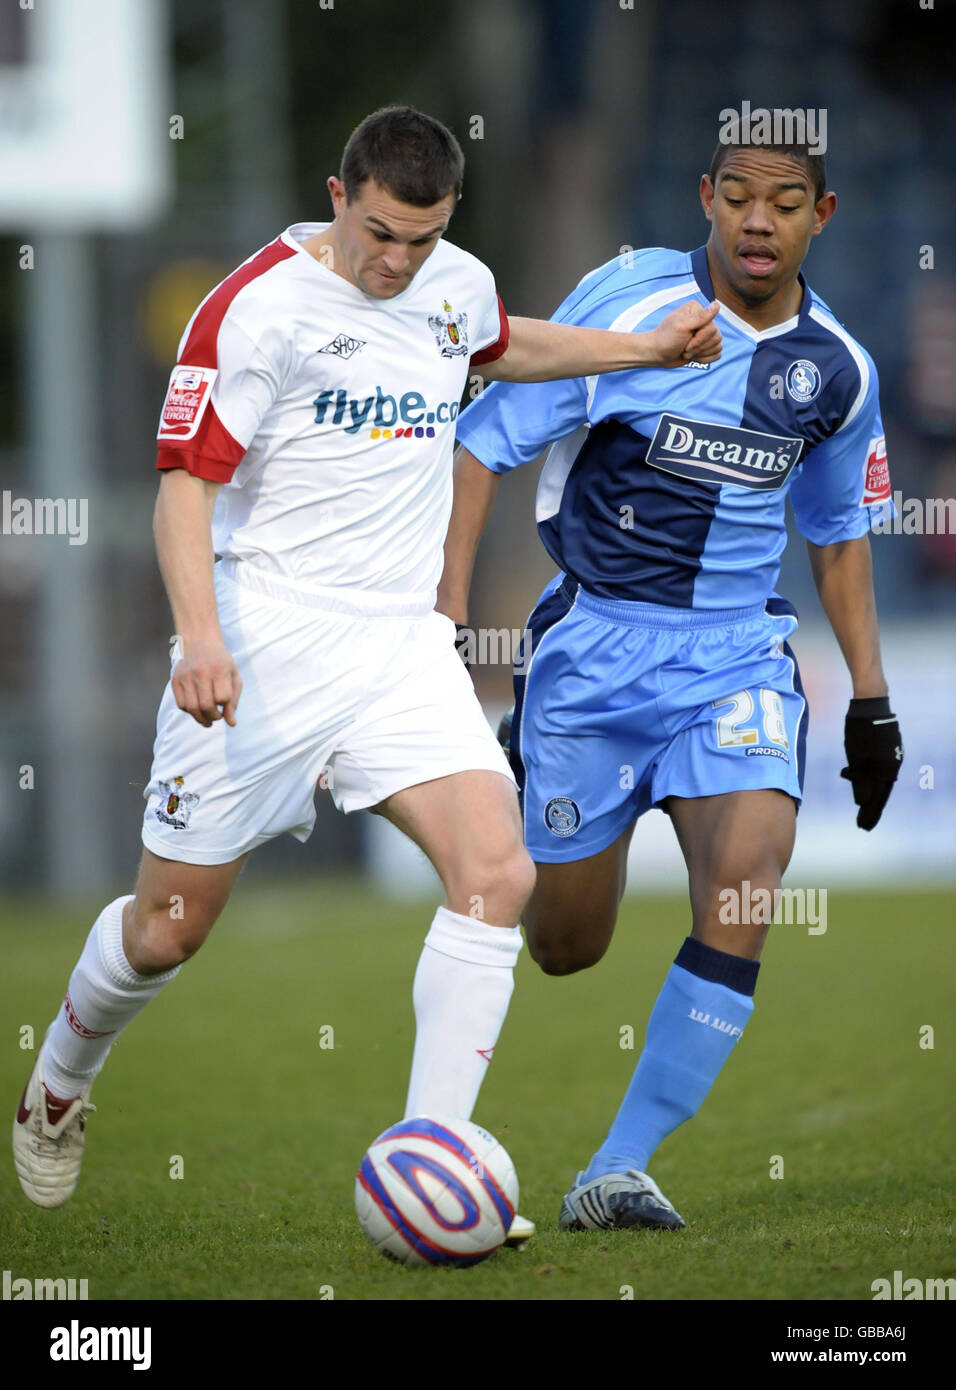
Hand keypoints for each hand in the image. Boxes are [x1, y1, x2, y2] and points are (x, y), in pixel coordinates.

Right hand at [172, 636, 241, 727]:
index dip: (225, 707)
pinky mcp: (175, 679)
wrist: (200, 641)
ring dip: (201, 719)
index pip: (222, 698)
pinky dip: (189, 711)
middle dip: (213, 717)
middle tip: (216, 717)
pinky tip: (196, 709)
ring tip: (207, 720)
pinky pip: (181, 704)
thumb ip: (234, 700)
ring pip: (191, 708)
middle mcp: (200, 672)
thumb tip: (231, 724)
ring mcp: (186, 676)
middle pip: (206, 705)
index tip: (225, 707)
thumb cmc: (221, 662)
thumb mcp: (233, 676)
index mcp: (219, 670)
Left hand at [650, 300, 721, 367]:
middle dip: (699, 347)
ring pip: (718, 346)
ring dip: (701, 353)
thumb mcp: (681, 326)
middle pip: (717, 337)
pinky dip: (706, 359)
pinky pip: (717, 354)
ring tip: (687, 352)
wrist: (657, 354)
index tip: (685, 341)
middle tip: (684, 348)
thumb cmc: (665, 339)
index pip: (712, 328)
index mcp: (698, 311)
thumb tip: (717, 304)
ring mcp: (705, 334)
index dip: (700, 339)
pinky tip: (694, 357)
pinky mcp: (705, 346)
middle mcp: (703, 320)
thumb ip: (700, 316)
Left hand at [840, 697, 902, 829]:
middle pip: (881, 792)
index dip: (869, 814)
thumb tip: (861, 803)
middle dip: (870, 808)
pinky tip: (858, 778)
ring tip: (860, 806)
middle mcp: (893, 766)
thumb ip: (860, 782)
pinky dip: (870, 778)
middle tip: (862, 824)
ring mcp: (893, 756)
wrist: (871, 704)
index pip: (877, 799)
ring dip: (870, 792)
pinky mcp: (889, 748)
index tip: (862, 828)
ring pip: (880, 780)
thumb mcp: (856, 759)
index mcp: (886, 771)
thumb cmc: (860, 732)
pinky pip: (879, 769)